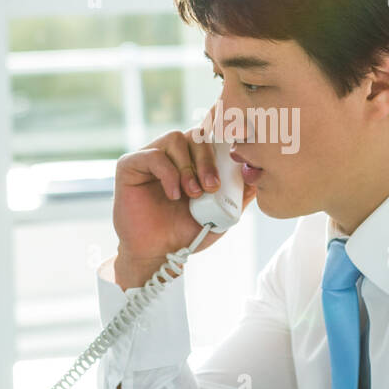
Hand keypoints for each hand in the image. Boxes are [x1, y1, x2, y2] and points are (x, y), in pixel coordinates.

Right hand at [112, 99, 256, 274]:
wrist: (158, 255)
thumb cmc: (187, 233)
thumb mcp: (221, 215)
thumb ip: (239, 195)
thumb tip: (258, 175)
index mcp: (194, 160)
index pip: (210, 135)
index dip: (222, 140)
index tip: (234, 158)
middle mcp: (173, 154)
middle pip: (195, 134)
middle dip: (208, 159)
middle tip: (212, 186)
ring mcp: (151, 157)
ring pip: (175, 138)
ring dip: (189, 167)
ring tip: (193, 193)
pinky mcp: (130, 165)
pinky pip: (153, 155)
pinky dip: (168, 173)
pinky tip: (173, 194)